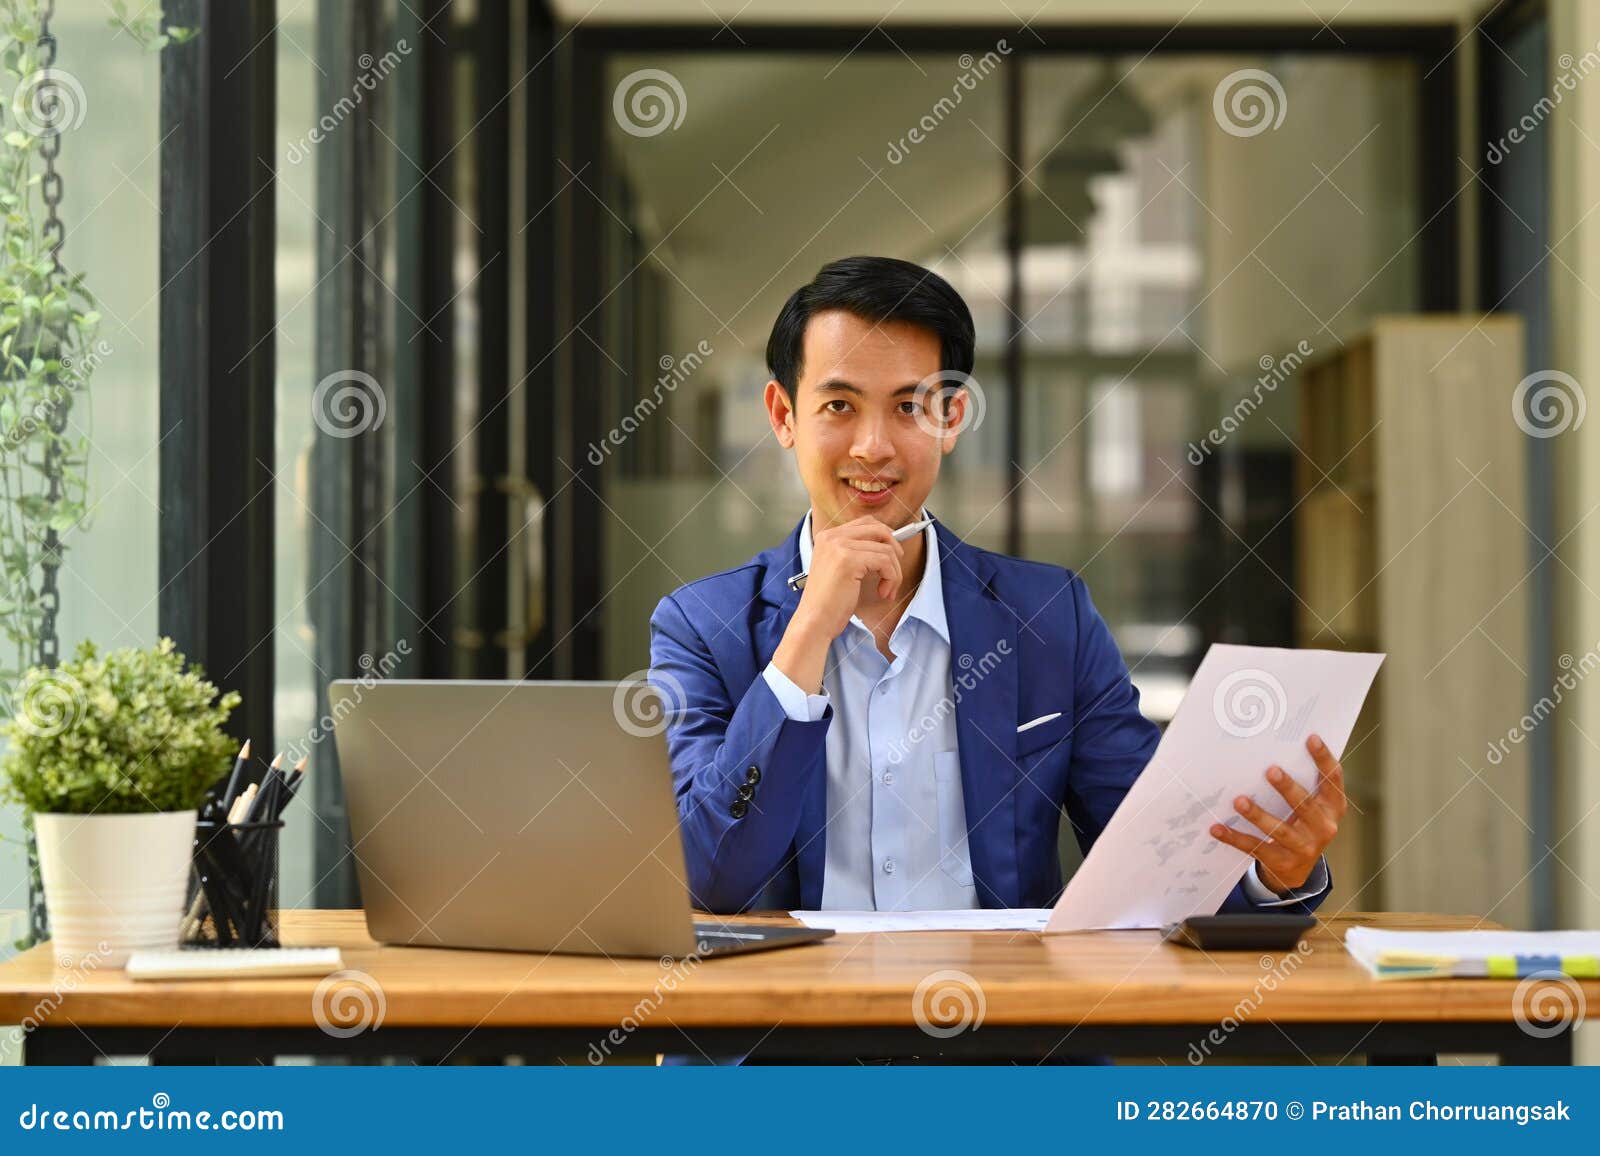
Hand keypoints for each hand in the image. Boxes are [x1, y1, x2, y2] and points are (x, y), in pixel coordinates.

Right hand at [794, 516, 904, 633]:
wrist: (815, 622)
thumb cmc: (829, 602)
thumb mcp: (840, 569)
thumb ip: (856, 552)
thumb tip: (888, 544)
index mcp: (827, 537)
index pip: (867, 522)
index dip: (886, 537)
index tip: (892, 557)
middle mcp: (832, 537)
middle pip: (879, 530)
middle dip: (894, 551)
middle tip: (894, 572)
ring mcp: (839, 547)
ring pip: (886, 549)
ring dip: (894, 573)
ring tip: (886, 590)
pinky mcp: (848, 560)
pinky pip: (885, 562)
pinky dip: (891, 579)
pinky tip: (882, 593)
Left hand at [1208, 733, 1346, 894]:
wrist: (1297, 869)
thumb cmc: (1301, 823)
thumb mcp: (1311, 806)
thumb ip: (1302, 783)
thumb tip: (1273, 749)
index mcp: (1333, 807)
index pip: (1333, 780)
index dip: (1324, 759)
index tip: (1311, 738)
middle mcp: (1324, 827)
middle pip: (1305, 806)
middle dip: (1287, 788)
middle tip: (1270, 770)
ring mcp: (1304, 847)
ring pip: (1280, 830)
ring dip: (1258, 815)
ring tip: (1239, 800)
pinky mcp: (1282, 862)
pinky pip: (1255, 847)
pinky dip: (1235, 837)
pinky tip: (1217, 828)